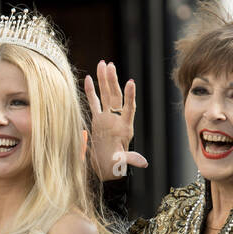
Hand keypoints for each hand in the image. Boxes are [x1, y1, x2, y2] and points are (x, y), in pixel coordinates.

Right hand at [86, 61, 147, 181]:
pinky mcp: (97, 120)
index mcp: (125, 128)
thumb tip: (143, 163)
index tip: (131, 82)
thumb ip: (130, 159)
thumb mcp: (122, 164)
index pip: (129, 108)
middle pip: (115, 97)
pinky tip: (89, 78)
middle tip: (110, 65)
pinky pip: (94, 103)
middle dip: (112, 81)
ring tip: (102, 64)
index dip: (130, 96)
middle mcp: (117, 120)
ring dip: (104, 80)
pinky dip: (91, 91)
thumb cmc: (115, 168)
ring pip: (105, 96)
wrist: (105, 169)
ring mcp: (107, 118)